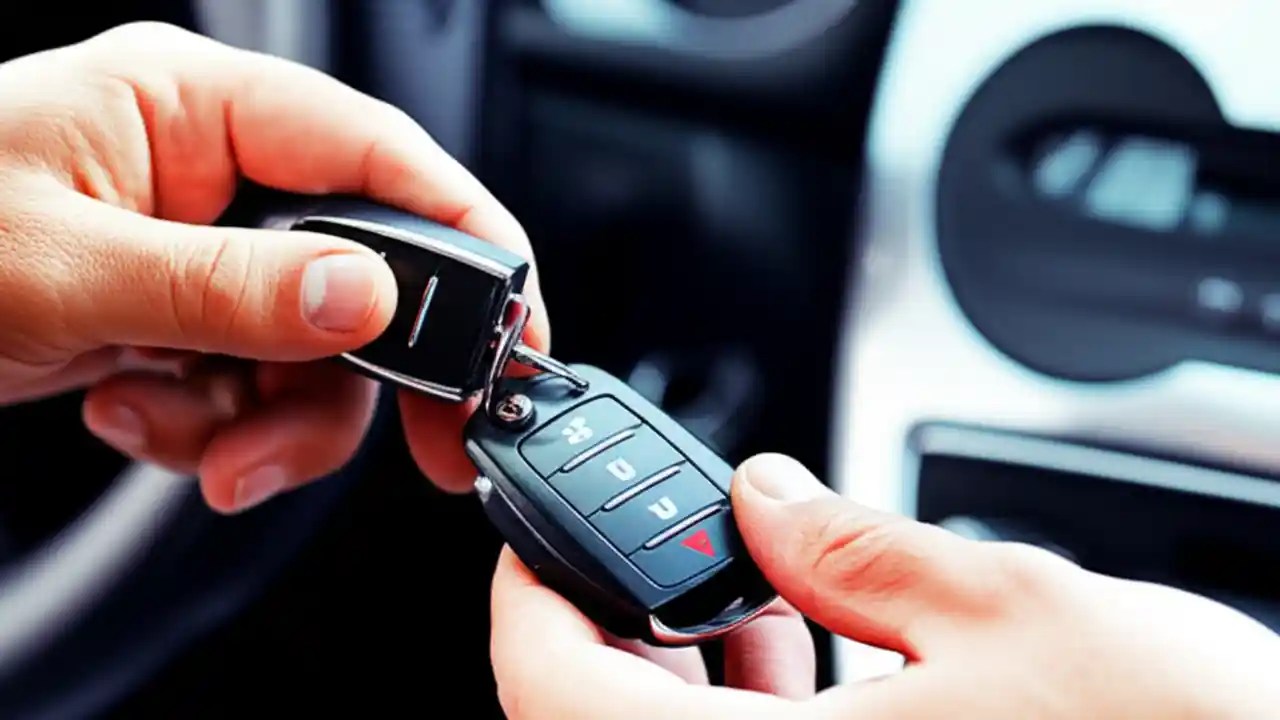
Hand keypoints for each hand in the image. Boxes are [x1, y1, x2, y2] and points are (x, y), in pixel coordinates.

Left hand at [0, 22, 547, 510]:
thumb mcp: (68, 271)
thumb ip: (231, 288)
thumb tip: (366, 301)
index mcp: (196, 109)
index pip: (379, 155)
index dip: (466, 238)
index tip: (514, 327)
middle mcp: (214, 173)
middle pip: (364, 275)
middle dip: (362, 375)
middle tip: (408, 450)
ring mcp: (202, 249)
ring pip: (316, 350)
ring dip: (275, 422)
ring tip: (197, 451)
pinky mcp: (182, 314)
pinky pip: (256, 383)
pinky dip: (219, 428)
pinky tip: (143, 421)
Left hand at [490, 454, 1279, 718]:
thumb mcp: (1013, 612)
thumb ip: (857, 548)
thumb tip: (767, 496)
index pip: (555, 703)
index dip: (524, 609)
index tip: (535, 544)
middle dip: (618, 634)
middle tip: (671, 562)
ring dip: (684, 681)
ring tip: (762, 605)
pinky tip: (816, 672)